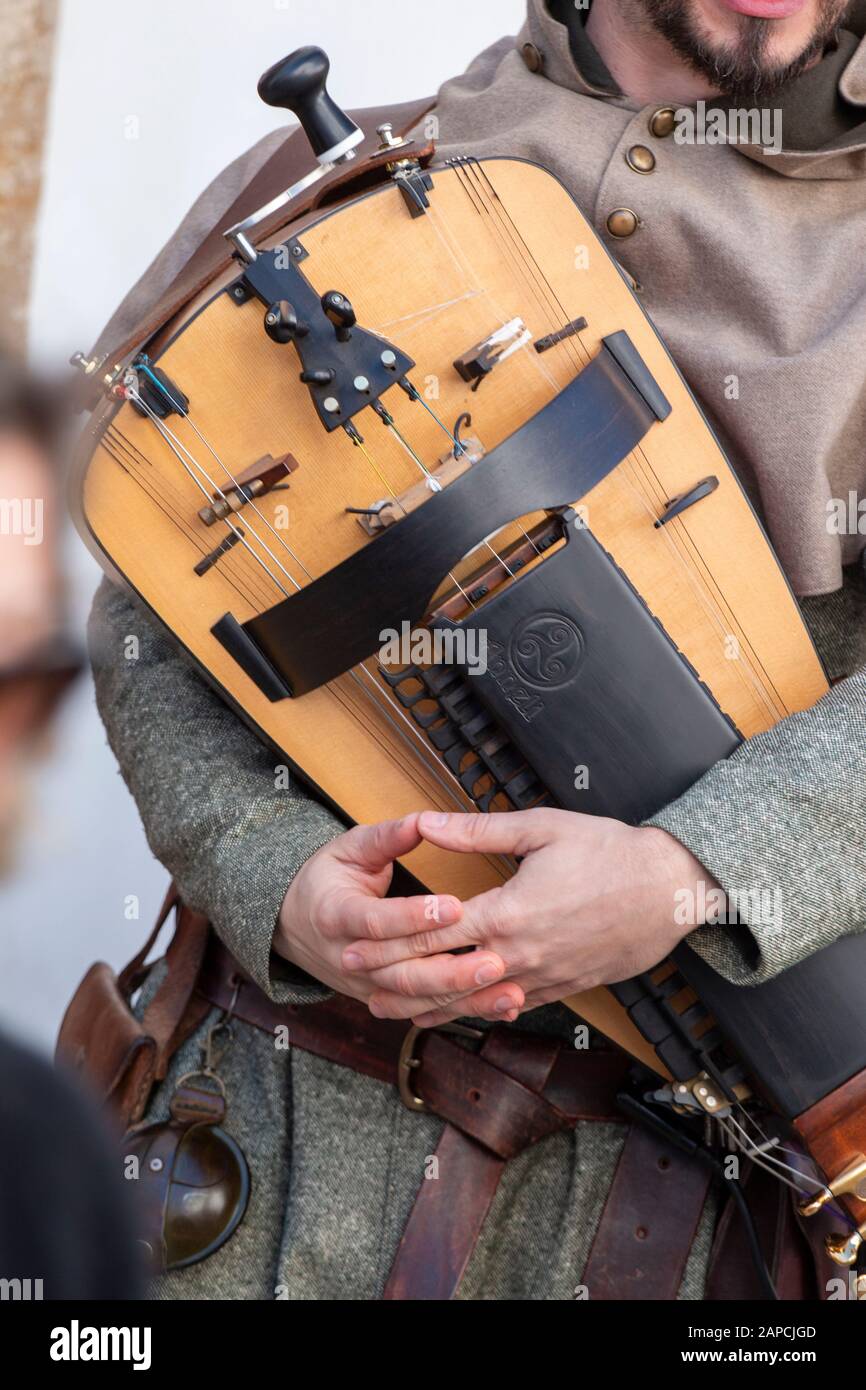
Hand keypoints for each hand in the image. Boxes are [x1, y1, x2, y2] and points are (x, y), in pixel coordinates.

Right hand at [274, 813, 524, 1021]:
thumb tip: (422, 821)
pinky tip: (500, 1007)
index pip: (376, 922)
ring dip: (464, 998)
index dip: (414, 916)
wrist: (293, 922)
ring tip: (508, 990)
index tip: (454, 907)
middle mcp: (349, 959)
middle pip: (401, 974)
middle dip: (450, 970)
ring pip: (417, 1000)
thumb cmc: (328, 878)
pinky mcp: (385, 998)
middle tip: (493, 959)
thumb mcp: (349, 848)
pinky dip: (464, 1010)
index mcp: (336, 915)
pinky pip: (425, 1009)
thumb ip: (387, 837)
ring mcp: (367, 985)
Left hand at [341, 808, 712, 1026]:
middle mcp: (520, 953)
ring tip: (391, 1010)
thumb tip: (427, 822)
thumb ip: (478, 831)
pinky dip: (474, 1012)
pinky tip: (454, 1016)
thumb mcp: (541, 829)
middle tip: (355, 985)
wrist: (671, 889)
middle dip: (396, 980)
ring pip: (473, 1000)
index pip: (434, 932)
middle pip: (444, 975)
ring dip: (429, 1006)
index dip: (388, 942)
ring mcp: (542, 976)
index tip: (354, 946)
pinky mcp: (564, 988)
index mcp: (508, 911)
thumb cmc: (611, 852)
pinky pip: (509, 1007)